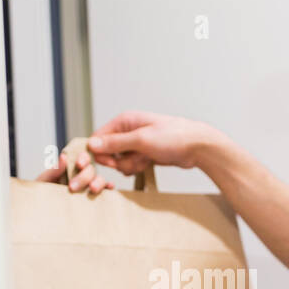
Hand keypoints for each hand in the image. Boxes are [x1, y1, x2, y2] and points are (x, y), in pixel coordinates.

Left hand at [35, 148, 115, 194]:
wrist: (41, 215)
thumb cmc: (41, 197)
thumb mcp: (43, 183)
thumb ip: (53, 171)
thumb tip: (63, 157)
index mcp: (69, 169)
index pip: (80, 158)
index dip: (83, 158)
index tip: (79, 164)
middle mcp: (80, 176)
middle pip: (90, 170)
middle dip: (85, 176)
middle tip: (73, 187)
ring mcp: (87, 188)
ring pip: (99, 179)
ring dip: (98, 182)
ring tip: (92, 189)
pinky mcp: (93, 199)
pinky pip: (104, 192)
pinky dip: (108, 189)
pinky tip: (109, 188)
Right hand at [85, 111, 222, 179]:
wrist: (196, 147)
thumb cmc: (173, 137)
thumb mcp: (141, 140)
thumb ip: (115, 143)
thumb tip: (92, 144)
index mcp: (124, 121)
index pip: (99, 138)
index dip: (100, 152)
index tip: (109, 162)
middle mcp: (128, 131)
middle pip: (109, 152)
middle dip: (119, 161)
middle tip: (134, 160)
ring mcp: (136, 144)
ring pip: (120, 161)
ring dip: (131, 165)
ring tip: (146, 159)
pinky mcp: (144, 154)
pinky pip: (131, 165)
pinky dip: (138, 167)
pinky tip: (149, 163)